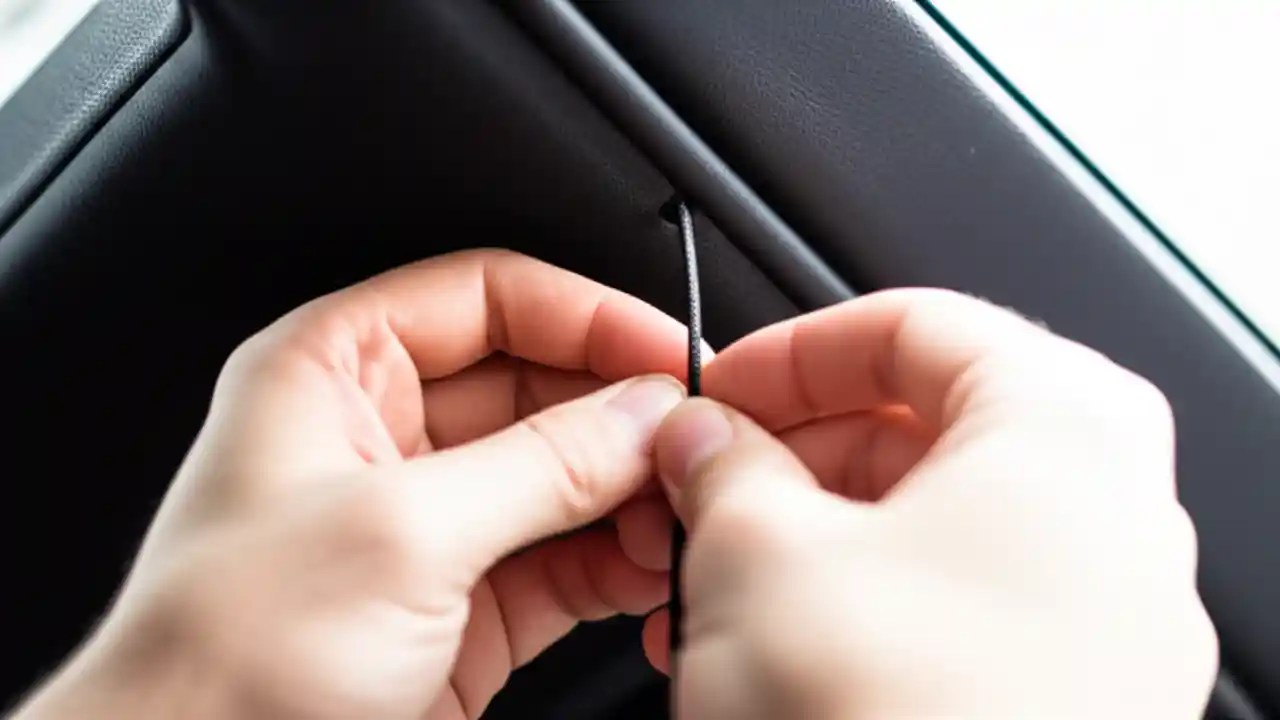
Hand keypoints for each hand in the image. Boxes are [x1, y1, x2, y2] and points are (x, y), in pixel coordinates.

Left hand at [16, 250, 685, 719]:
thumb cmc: (224, 663)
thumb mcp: (398, 534)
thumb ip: (539, 463)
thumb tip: (642, 413)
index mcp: (334, 375)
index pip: (487, 298)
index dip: (584, 316)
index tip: (663, 354)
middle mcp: (383, 439)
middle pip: (537, 387)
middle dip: (620, 415)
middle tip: (690, 443)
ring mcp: (428, 525)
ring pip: (561, 477)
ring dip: (630, 494)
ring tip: (681, 516)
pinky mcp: (461, 606)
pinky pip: (563, 560)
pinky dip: (617, 563)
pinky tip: (653, 571)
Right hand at [645, 290, 1217, 718]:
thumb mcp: (756, 555)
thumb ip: (719, 462)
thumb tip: (699, 436)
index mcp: (1062, 437)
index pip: (919, 324)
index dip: (797, 347)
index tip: (724, 389)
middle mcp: (1112, 524)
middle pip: (932, 425)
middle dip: (798, 451)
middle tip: (711, 483)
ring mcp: (1107, 622)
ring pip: (938, 525)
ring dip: (816, 533)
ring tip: (716, 578)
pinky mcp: (1074, 701)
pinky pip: (960, 608)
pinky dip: (866, 600)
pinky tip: (773, 641)